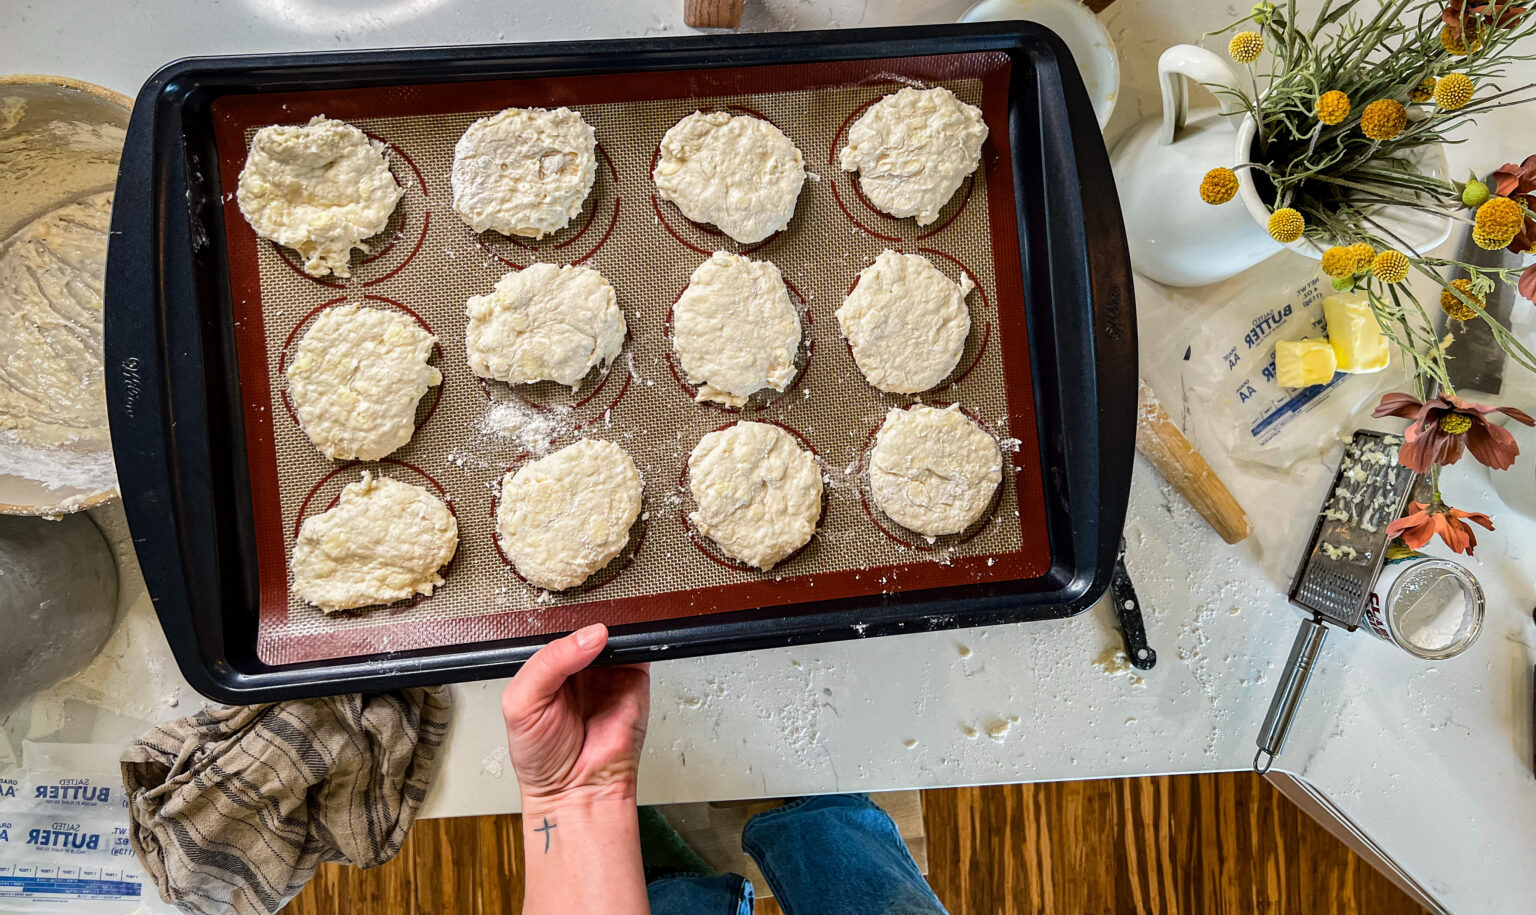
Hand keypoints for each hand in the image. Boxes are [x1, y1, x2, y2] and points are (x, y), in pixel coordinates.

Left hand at [501, 623, 650, 807]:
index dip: (563, 630)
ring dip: (611, 636)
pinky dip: (635, 645)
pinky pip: (638, 652)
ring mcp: (608, 673)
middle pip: (584, 630)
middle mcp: (577, 669)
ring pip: (612, 636)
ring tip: (601, 651)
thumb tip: (588, 637)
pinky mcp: (635, 680)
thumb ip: (548, 663)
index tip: (569, 638)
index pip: (555, 634)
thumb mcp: (523, 703)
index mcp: (545, 670)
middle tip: (587, 643)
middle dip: (586, 630)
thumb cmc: (542, 758)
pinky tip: (621, 654)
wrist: (576, 791)